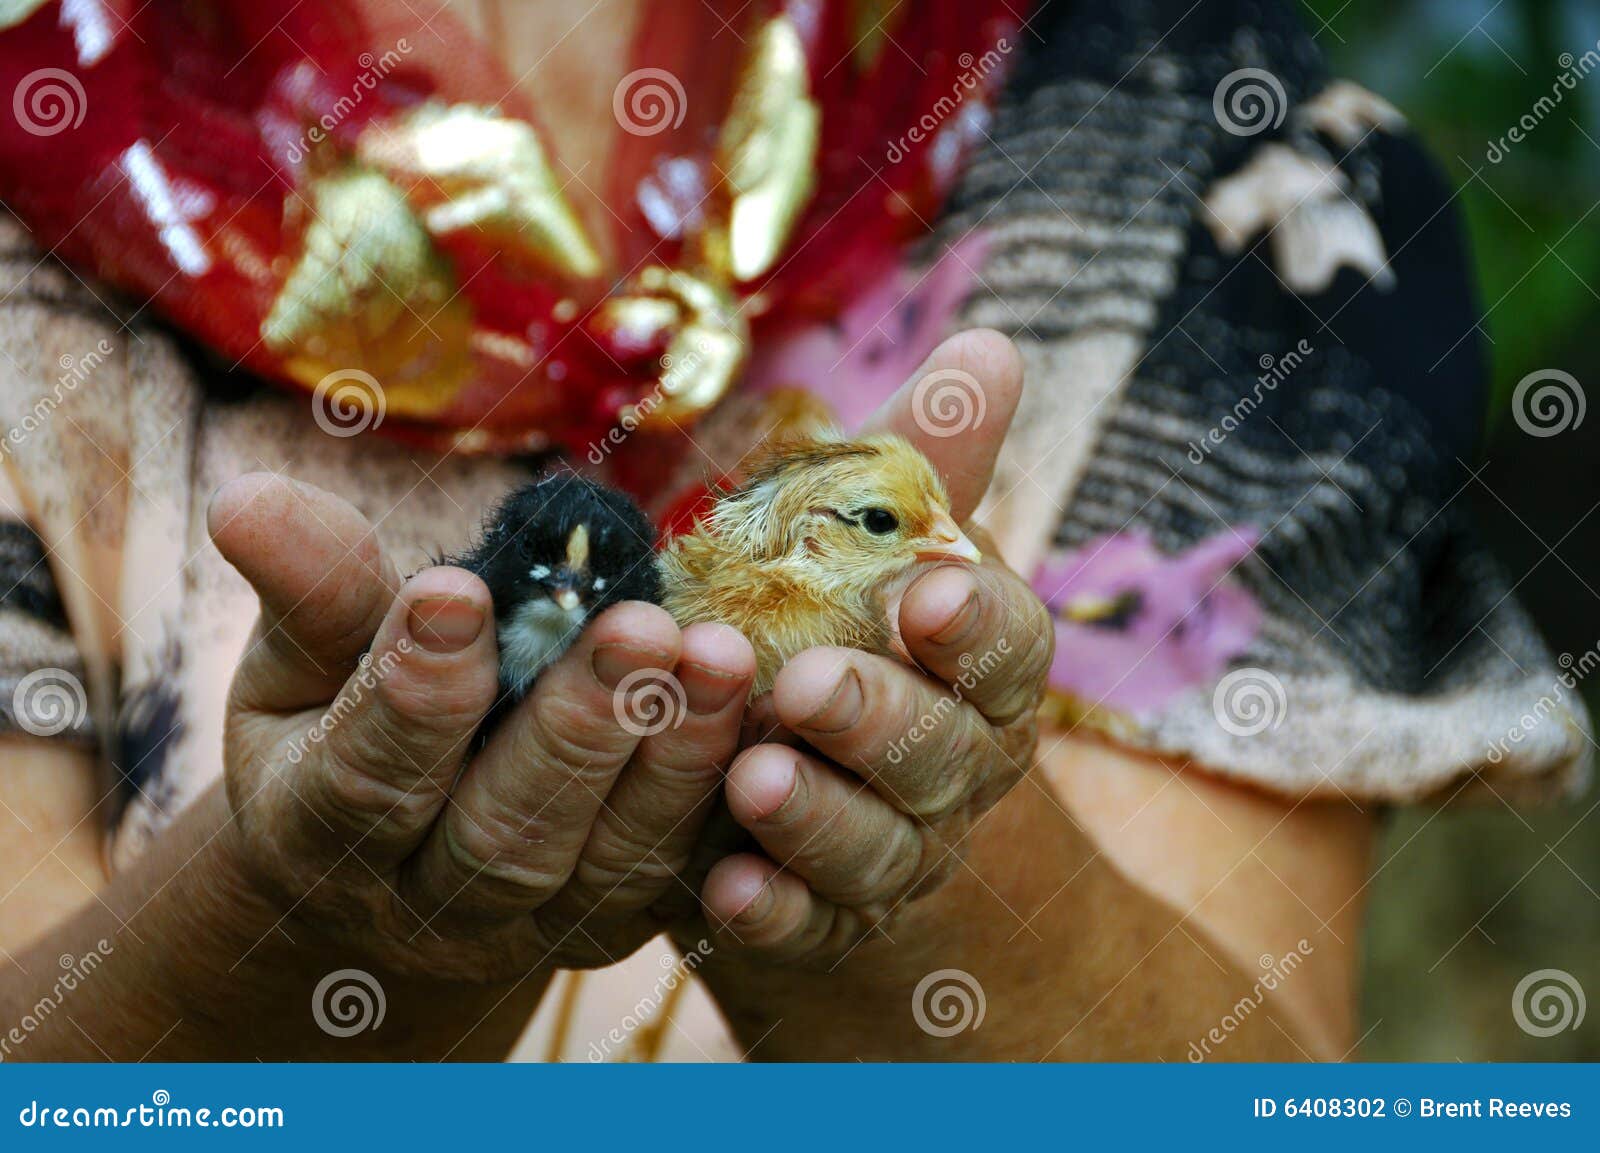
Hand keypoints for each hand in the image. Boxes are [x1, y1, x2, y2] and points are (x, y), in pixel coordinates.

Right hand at [213, 473, 753, 982]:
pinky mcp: (616, 924)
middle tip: (639, 628)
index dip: (413, 689)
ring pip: (610, 864)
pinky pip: (681, 880)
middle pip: (506, 836)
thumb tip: (242, 498)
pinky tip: (773, 723)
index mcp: (324, 836)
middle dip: (576, 731)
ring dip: (673, 761)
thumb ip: (309, 594)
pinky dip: (728, 810)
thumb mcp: (304, 668)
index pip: (367, 773)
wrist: (392, 864)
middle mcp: (429, 902)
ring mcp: (533, 927)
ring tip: (720, 656)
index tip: (455, 592)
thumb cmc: (337, 732)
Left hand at [694, 329, 1052, 966]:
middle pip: (943, 751)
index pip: (1006, 642)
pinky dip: (775, 912)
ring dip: (820, 818)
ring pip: (881, 847)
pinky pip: (812, 926)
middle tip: (802, 688)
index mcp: (977, 662)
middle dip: (879, 720)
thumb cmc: (853, 631)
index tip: (924, 595)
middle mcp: (958, 761)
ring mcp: (900, 848)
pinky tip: (723, 891)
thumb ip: (924, 459)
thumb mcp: (882, 543)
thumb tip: (991, 345)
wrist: (830, 784)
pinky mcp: (828, 916)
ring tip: (749, 783)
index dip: (973, 625)